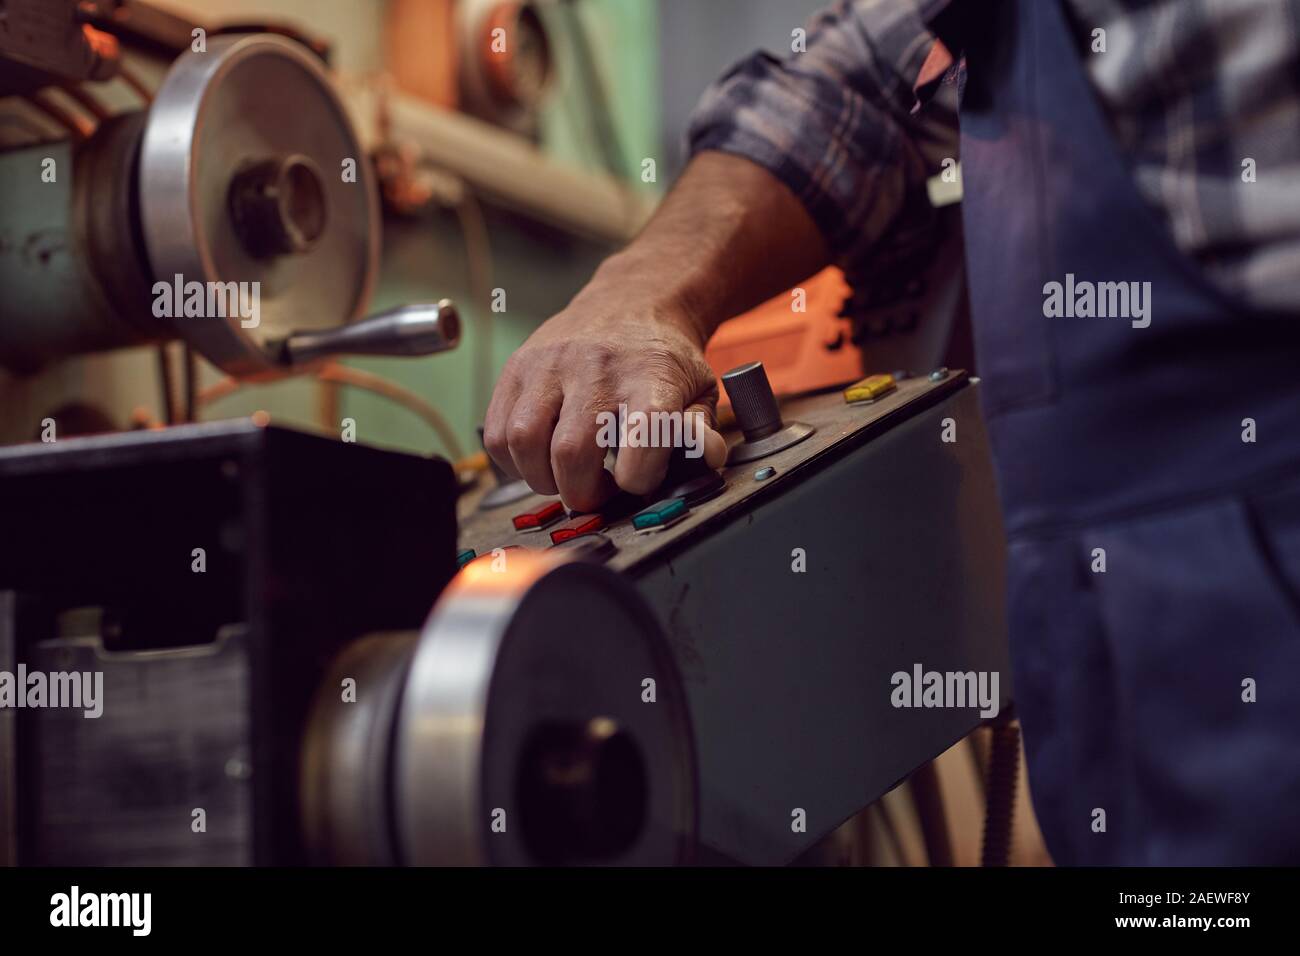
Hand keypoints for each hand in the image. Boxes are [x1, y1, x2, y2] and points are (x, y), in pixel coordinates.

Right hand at [483, 267, 727, 512]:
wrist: (630, 301)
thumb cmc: (661, 359)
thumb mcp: (698, 390)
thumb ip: (699, 430)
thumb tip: (704, 457)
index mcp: (648, 378)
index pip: (641, 442)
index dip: (638, 479)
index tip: (638, 479)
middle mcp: (595, 368)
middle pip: (570, 452)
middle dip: (582, 492)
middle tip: (597, 490)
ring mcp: (549, 365)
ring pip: (523, 441)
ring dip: (542, 477)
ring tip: (564, 474)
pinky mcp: (517, 367)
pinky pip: (496, 431)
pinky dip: (513, 460)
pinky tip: (540, 457)